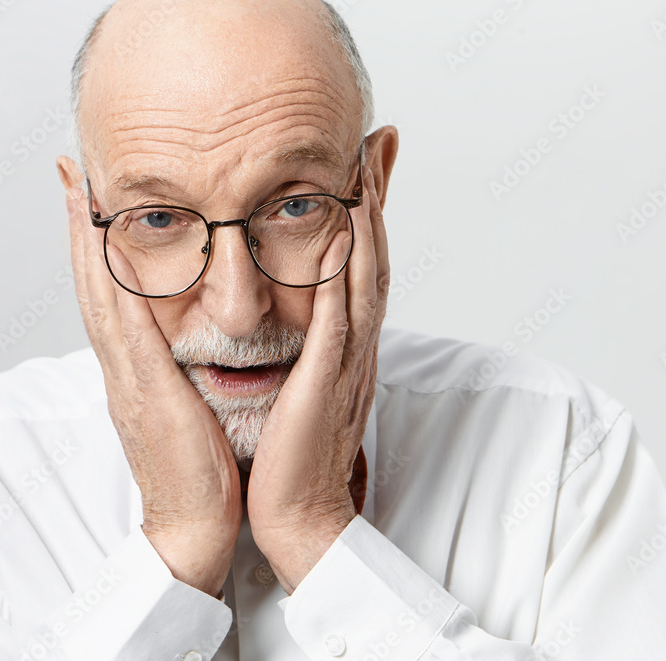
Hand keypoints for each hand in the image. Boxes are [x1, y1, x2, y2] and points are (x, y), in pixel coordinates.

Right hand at [65, 183, 241, 596]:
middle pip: (92, 281)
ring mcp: (126, 375)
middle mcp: (120, 365)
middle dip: (79, 224)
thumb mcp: (183, 406)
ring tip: (81, 185)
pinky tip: (109, 241)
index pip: (108, 293)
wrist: (193, 523)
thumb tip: (181, 341)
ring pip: (99, 292)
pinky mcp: (145, 387)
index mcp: (132, 368)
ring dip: (87, 237)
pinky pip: (126, 321)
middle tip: (72, 171)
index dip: (95, 244)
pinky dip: (112, 279)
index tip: (90, 198)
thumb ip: (177, 369)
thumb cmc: (199, 468)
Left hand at [246, 145, 390, 593]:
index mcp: (341, 345)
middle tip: (379, 142)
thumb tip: (288, 315)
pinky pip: (340, 317)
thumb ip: (300, 347)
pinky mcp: (327, 379)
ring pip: (365, 277)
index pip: (357, 266)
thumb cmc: (286, 455)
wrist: (293, 512)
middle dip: (377, 197)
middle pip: (372, 256)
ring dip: (369, 220)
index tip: (362, 164)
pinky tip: (344, 235)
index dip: (365, 212)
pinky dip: (345, 275)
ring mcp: (345, 360)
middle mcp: (352, 345)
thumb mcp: (295, 387)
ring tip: (367, 166)